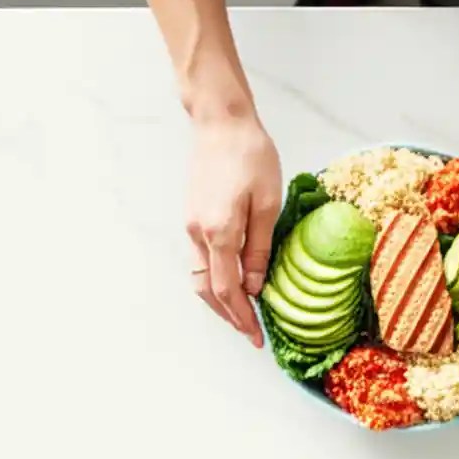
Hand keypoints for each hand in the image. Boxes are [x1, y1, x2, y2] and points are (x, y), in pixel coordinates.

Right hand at [185, 116, 281, 346]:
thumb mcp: (267, 203)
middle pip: (208, 291)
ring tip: (243, 314)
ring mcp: (191, 226)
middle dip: (229, 316)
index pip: (228, 290)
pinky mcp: (191, 217)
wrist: (220, 122)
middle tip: (251, 333)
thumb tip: (255, 286)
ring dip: (219, 301)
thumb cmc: (250, 155)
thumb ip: (259, 248)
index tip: (257, 336)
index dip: (243, 317)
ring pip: (200, 278)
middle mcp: (198, 234)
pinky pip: (201, 261)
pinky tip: (233, 283)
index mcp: (219, 232)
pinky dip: (214, 280)